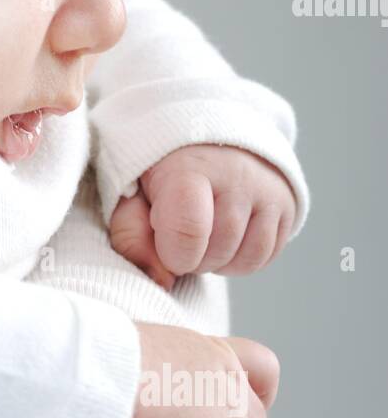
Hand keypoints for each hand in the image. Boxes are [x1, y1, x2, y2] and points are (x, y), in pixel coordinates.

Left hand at [109, 145, 295, 287]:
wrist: (202, 137)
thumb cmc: (157, 172)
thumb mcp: (129, 195)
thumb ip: (131, 235)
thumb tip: (162, 281)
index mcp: (189, 169)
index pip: (189, 229)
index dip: (172, 253)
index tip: (163, 242)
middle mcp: (237, 176)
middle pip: (217, 251)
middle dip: (192, 257)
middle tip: (179, 233)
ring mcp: (268, 190)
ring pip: (246, 259)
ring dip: (219, 261)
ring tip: (201, 235)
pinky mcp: (287, 203)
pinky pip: (266, 256)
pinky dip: (241, 258)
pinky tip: (223, 237)